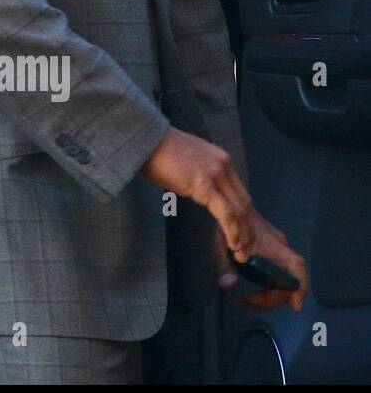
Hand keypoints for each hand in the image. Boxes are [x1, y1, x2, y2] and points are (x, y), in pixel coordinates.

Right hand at [141, 127, 255, 257]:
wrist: (143, 139)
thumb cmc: (155, 151)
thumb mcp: (187, 162)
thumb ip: (200, 176)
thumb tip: (202, 194)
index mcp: (220, 159)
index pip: (240, 193)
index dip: (245, 217)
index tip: (245, 235)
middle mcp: (223, 165)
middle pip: (244, 203)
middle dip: (248, 230)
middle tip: (247, 250)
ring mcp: (215, 173)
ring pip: (239, 210)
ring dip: (243, 235)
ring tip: (241, 253)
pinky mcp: (204, 184)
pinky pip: (226, 213)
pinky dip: (232, 231)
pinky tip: (232, 244)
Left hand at [214, 221, 308, 312]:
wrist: (230, 203)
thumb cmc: (229, 222)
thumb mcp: (223, 244)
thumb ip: (225, 264)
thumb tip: (227, 285)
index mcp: (275, 247)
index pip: (297, 267)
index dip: (300, 287)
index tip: (294, 305)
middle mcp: (282, 250)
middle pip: (290, 281)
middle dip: (273, 297)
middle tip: (249, 302)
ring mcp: (279, 251)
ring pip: (284, 279)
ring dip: (270, 293)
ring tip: (247, 299)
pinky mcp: (273, 252)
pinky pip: (278, 274)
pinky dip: (269, 286)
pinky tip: (253, 292)